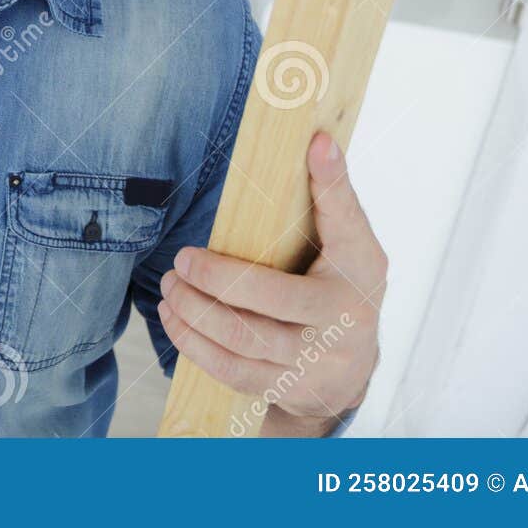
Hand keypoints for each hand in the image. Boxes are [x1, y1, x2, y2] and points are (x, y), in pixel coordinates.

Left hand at [156, 131, 385, 434]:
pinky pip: (232, 372)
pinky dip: (195, 346)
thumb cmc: (342, 284)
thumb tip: (319, 139)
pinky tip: (175, 320)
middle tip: (179, 261)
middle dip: (214, 281)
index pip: (343, 224)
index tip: (314, 145)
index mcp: (358, 273)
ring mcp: (314, 362)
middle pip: (269, 302)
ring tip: (169, 288)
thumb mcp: (350, 243)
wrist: (352, 366)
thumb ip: (333, 195)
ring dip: (195, 314)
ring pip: (243, 341)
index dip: (329, 186)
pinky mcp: (286, 388)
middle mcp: (342, 323)